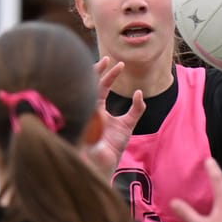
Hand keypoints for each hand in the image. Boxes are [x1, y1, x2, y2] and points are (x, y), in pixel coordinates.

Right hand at [85, 57, 145, 177]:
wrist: (106, 163)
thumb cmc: (114, 145)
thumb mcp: (129, 123)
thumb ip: (136, 109)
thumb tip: (138, 92)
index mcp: (98, 107)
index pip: (101, 85)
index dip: (109, 74)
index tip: (120, 64)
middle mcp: (90, 108)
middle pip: (90, 84)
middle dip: (97, 70)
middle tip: (107, 58)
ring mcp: (85, 113)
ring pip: (84, 90)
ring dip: (92, 77)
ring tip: (102, 64)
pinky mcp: (83, 122)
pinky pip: (85, 105)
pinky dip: (90, 93)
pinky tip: (99, 85)